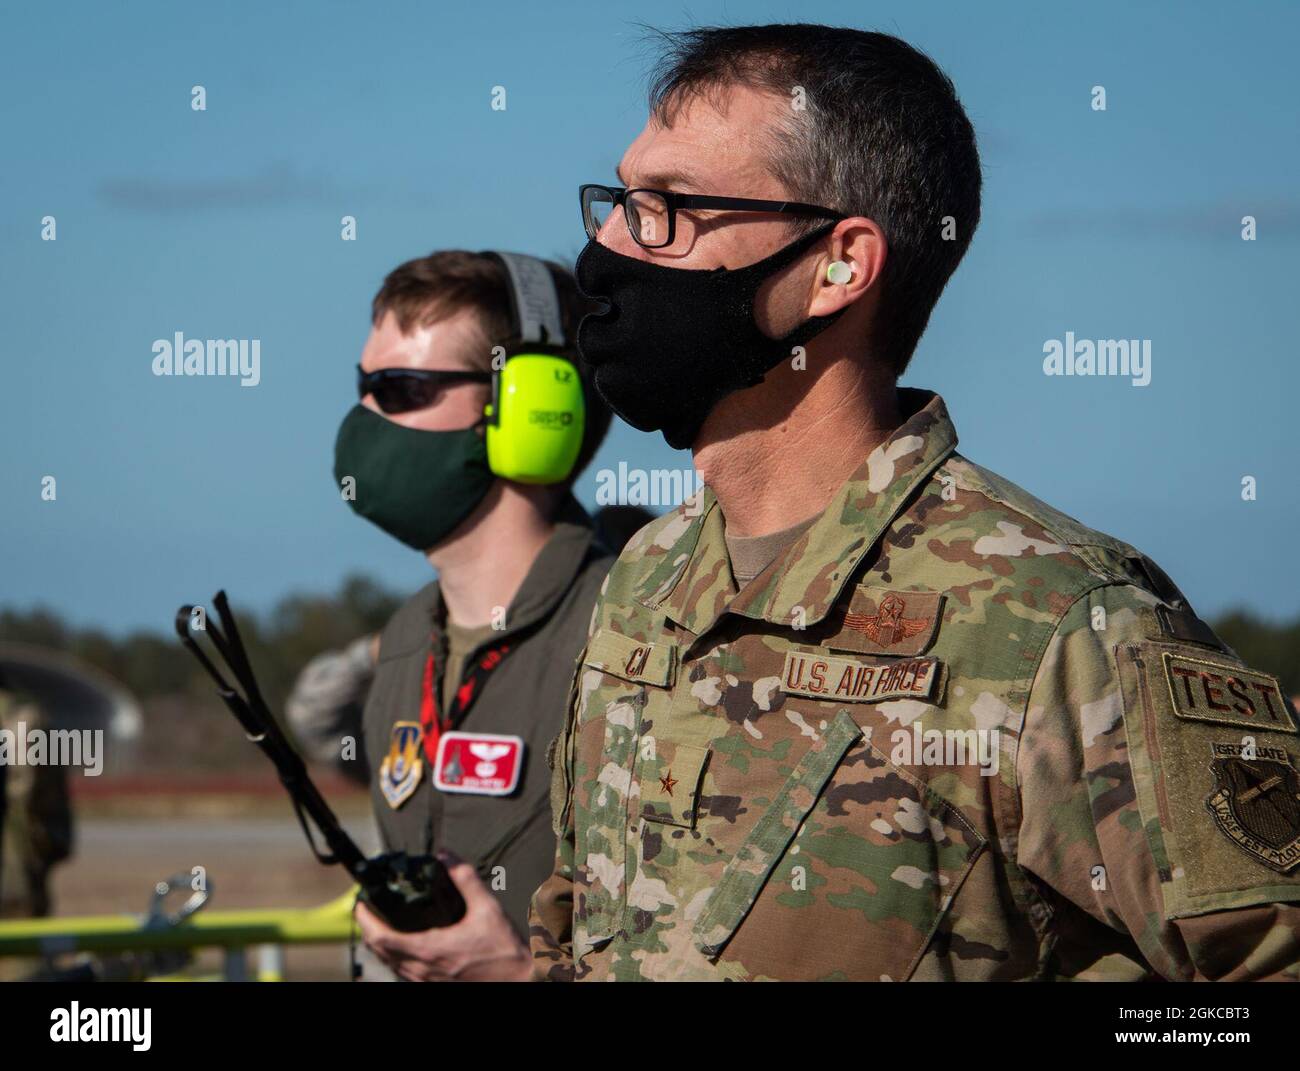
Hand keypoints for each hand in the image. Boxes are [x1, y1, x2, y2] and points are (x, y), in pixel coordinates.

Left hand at [354, 852, 532, 981]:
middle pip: (380, 953)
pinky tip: (402, 947)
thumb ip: (465, 879)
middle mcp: (422, 970)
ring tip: (379, 925)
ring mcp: (425, 982)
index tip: (359, 903)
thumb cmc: (504, 951)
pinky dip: (394, 958)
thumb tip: (446, 855)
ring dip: (380, 946)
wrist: (518, 982)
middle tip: (366, 911)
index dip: (365, 921)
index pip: (382, 938)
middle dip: (368, 930)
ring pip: (389, 965)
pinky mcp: (432, 987)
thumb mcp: (487, 908)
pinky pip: (402, 974)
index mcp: (430, 949)